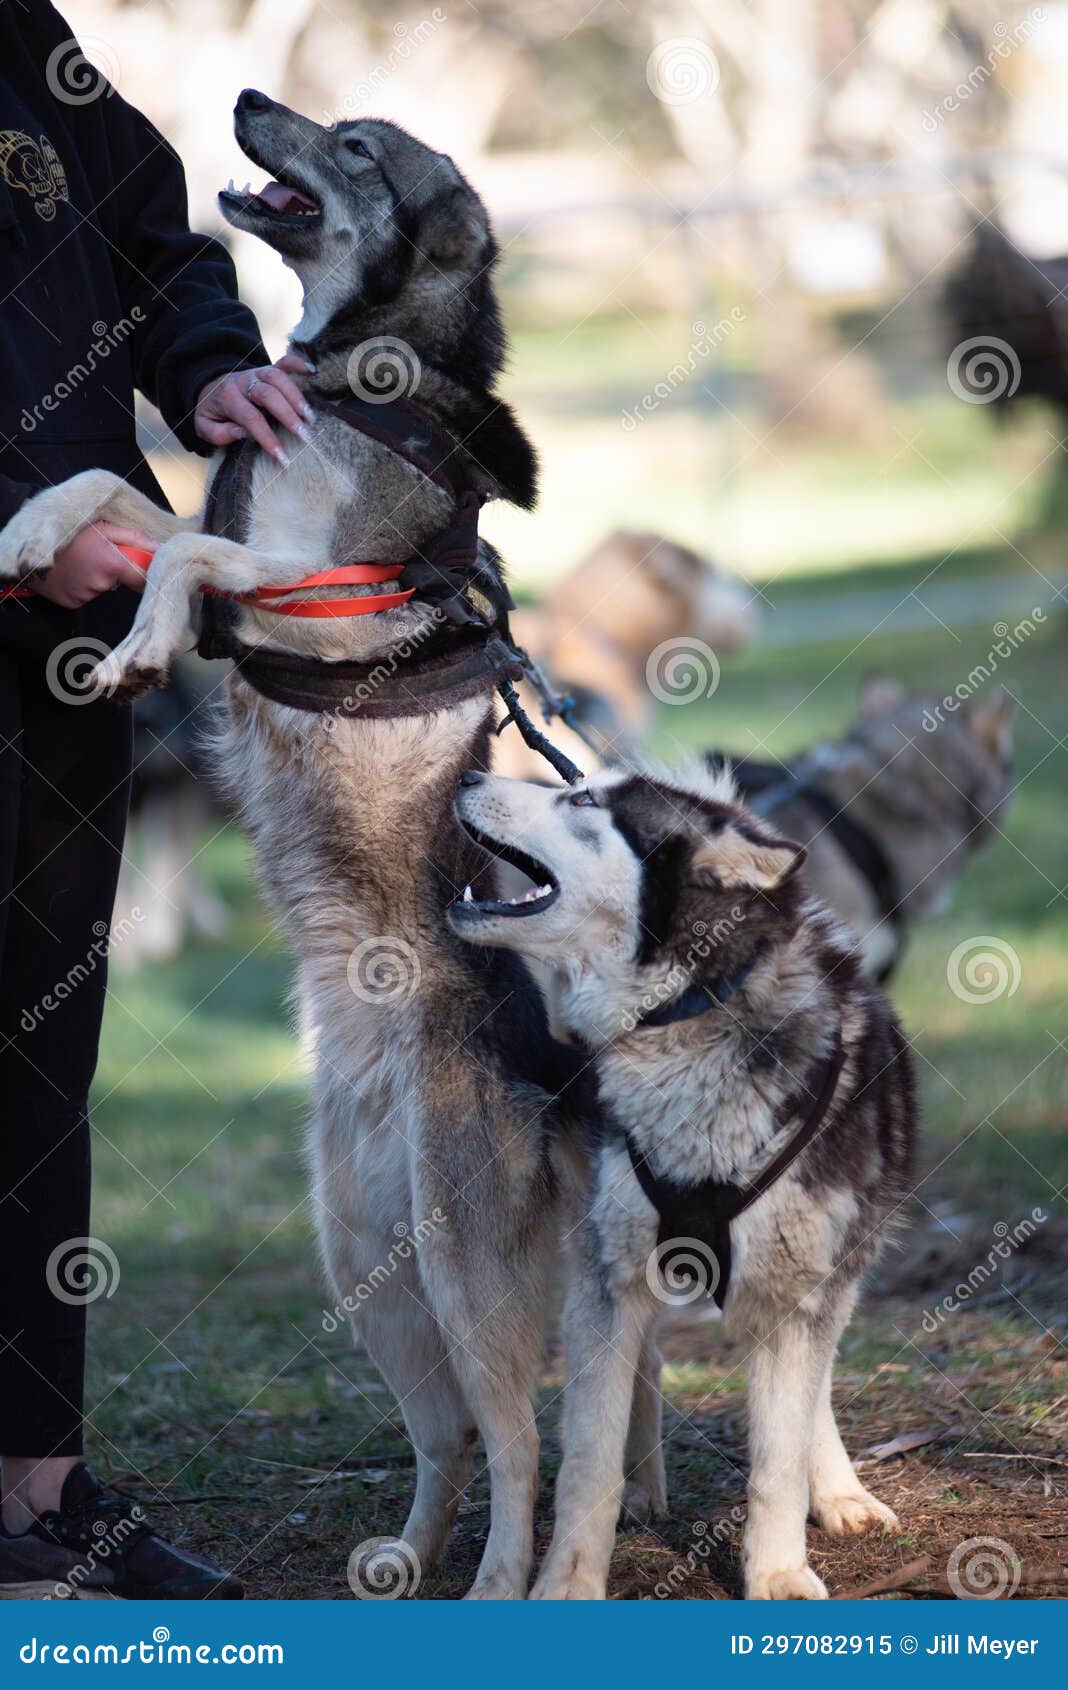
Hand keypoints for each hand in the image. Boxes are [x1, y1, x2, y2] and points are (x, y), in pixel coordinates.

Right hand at [30, 522, 154, 608]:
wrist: (32, 548)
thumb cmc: (71, 535)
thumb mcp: (103, 528)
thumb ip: (133, 539)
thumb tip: (160, 548)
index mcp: (114, 563)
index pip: (144, 580)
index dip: (148, 575)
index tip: (148, 569)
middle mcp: (102, 584)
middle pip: (123, 582)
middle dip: (120, 571)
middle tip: (102, 556)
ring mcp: (86, 595)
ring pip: (105, 587)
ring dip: (100, 576)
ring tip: (83, 561)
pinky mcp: (73, 602)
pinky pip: (88, 594)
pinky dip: (84, 584)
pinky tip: (74, 572)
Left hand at [194, 355, 314, 465]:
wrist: (210, 387)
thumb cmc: (212, 413)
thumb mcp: (206, 427)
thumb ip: (221, 433)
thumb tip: (245, 433)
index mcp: (227, 398)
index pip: (251, 418)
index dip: (268, 438)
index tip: (284, 458)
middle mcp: (243, 381)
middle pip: (268, 394)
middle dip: (288, 415)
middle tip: (304, 435)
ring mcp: (256, 372)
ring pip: (277, 377)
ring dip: (296, 396)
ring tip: (310, 417)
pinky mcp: (266, 368)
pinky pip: (282, 362)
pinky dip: (297, 363)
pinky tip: (312, 371)